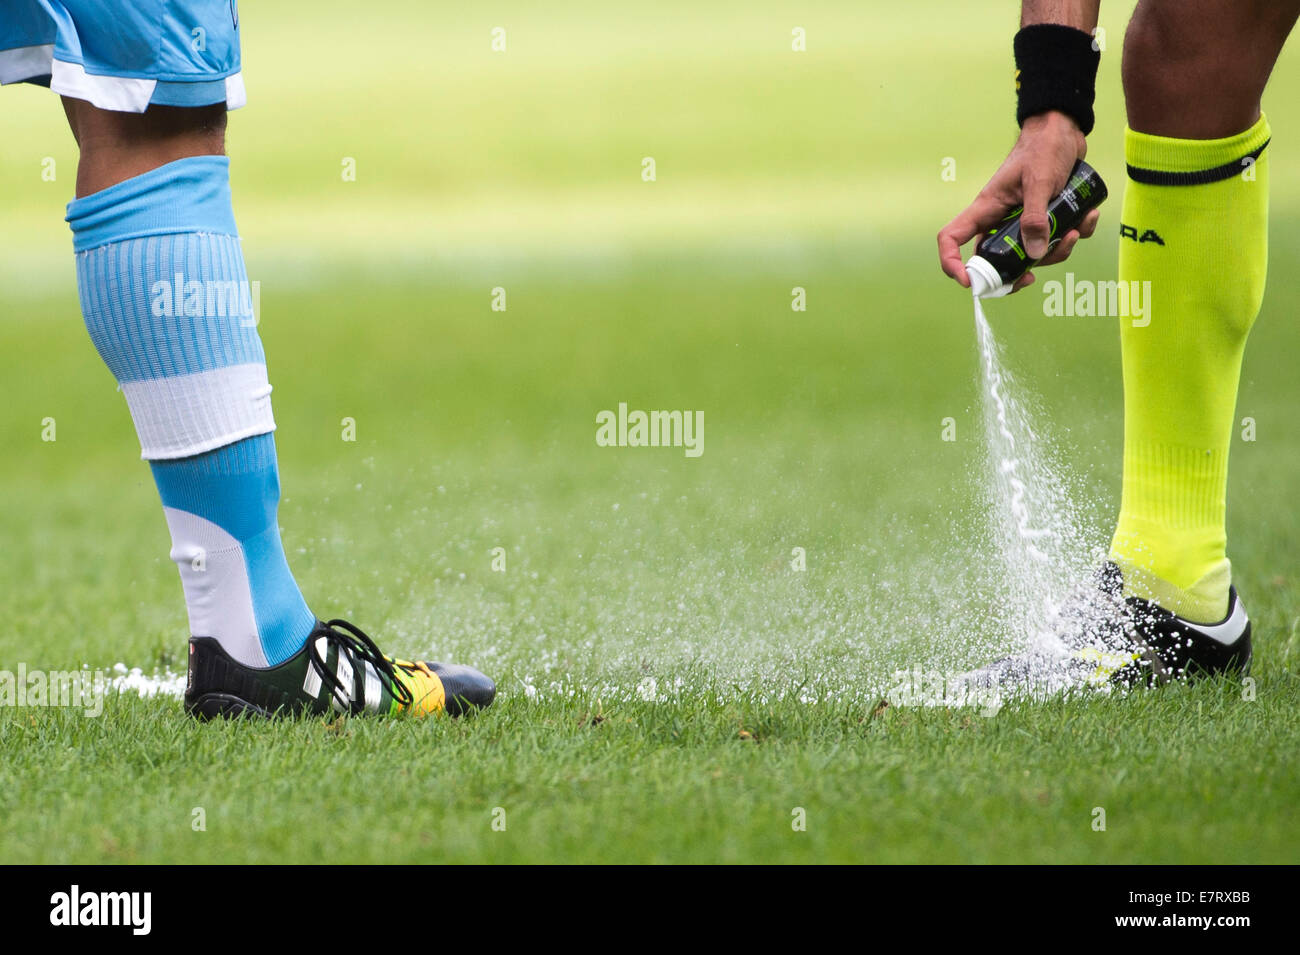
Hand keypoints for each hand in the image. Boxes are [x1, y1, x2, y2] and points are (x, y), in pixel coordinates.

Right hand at [937, 111, 1101, 292]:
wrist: (1066, 131)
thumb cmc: (1044, 147)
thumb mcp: (1040, 182)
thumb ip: (1037, 218)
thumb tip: (1035, 255)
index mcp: (986, 209)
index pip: (952, 238)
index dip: (952, 263)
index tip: (970, 282)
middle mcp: (999, 220)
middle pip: (995, 260)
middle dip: (1018, 272)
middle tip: (1034, 277)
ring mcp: (1021, 221)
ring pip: (1030, 255)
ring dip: (1056, 251)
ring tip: (1076, 229)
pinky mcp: (1044, 219)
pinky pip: (1054, 241)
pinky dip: (1074, 235)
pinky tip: (1087, 218)